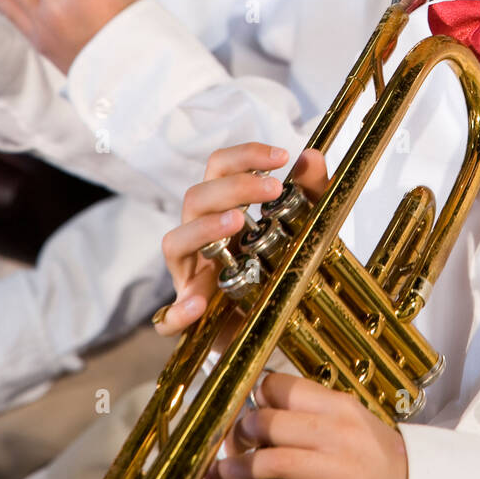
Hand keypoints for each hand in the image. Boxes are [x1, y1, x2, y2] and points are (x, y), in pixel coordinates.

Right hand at [156, 145, 328, 337]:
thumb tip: (312, 157)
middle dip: (233, 187)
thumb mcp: (303, 227)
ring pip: (175, 242)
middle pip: (195, 198)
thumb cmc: (280, 266)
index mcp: (222, 209)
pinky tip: (199, 306)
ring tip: (238, 222)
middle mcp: (200, 237)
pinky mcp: (189, 317)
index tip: (281, 156)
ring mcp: (190, 275)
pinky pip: (167, 317)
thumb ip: (309, 193)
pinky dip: (177, 311)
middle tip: (273, 188)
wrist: (278, 322)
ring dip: (204, 228)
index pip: (218, 169)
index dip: (245, 156)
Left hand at [207, 371, 407, 478]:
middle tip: (232, 442)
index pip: (284, 387)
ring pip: (274, 461)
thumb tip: (261, 405)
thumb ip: (313, 411)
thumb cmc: (378, 455)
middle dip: (241, 432)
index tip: (246, 408)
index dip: (257, 396)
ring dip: (239, 467)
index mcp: (340, 406)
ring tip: (221, 473)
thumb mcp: (351, 420)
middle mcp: (339, 433)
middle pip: (272, 422)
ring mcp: (339, 471)